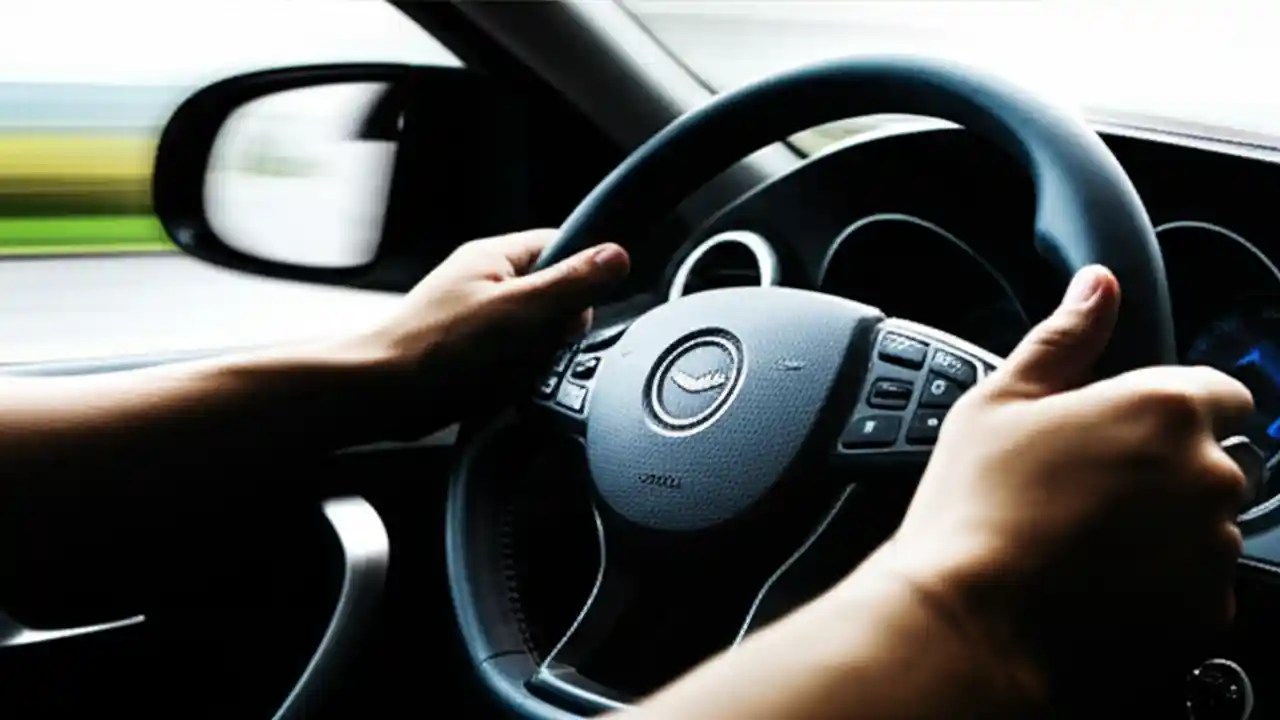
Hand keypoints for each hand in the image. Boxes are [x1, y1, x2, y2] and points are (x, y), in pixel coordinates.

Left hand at [340, 229, 628, 435]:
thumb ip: (570, 284)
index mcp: (495, 256)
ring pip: (542, 335)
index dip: (581, 278)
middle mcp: (489, 283)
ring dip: (537, 358)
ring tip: (510, 371)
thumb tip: (618, 255)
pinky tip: (505, 387)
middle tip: (533, 346)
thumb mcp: (516, 310)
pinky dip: (520, 377)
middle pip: (557, 297)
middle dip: (556, 330)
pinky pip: (521, 362)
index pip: (562, 247)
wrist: (383, 396)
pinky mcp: (478, 355)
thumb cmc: (436, 347)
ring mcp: (483, 320)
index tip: (577, 309)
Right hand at [849, 266, 1252, 706]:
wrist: (969, 622)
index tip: (1124, 434)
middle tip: (1085, 492)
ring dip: (1166, 530)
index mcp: (1164, 407)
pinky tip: (1096, 584)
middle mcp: (1208, 475)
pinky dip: (1162, 587)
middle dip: (1166, 473)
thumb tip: (1097, 285)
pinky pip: (1199, 588)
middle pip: (1216, 462)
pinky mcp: (1206, 613)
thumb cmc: (976, 507)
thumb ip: (1064, 337)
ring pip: (1208, 527)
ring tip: (1084, 544)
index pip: (1221, 392)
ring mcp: (1212, 549)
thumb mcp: (1001, 401)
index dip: (1169, 410)